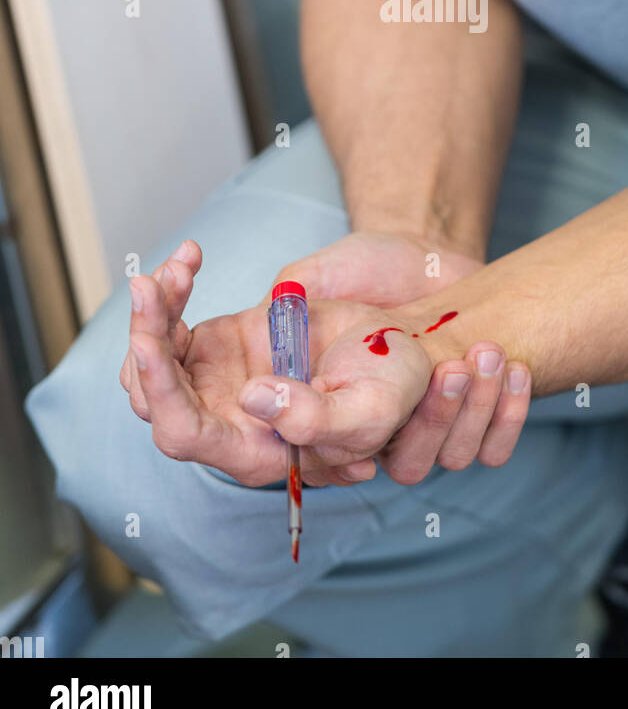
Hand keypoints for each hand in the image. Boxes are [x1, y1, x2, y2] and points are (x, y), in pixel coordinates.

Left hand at [119, 240, 379, 486]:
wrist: (401, 340)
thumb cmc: (394, 384)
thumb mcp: (371, 408)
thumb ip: (315, 418)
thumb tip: (252, 398)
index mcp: (255, 451)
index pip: (185, 433)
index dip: (161, 391)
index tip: (147, 342)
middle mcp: (224, 421)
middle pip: (152, 393)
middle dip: (146, 335)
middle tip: (152, 285)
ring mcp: (214, 383)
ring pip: (153, 357)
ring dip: (155, 308)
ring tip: (184, 264)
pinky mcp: (215, 346)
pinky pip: (170, 323)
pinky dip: (174, 288)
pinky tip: (191, 256)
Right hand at [266, 232, 531, 479]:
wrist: (431, 252)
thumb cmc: (375, 263)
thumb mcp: (329, 269)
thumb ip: (297, 292)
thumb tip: (269, 311)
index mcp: (339, 404)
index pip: (340, 458)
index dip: (355, 460)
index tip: (378, 433)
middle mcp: (384, 426)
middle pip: (408, 464)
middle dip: (436, 421)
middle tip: (451, 370)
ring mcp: (432, 425)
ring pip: (454, 456)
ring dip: (477, 410)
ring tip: (488, 353)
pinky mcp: (475, 417)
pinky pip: (494, 447)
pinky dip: (509, 415)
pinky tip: (517, 371)